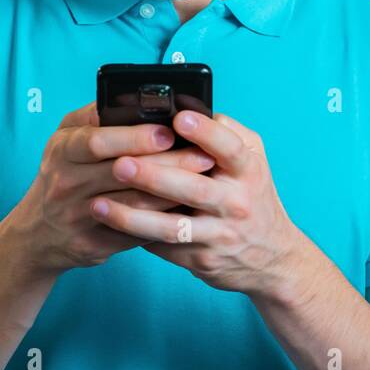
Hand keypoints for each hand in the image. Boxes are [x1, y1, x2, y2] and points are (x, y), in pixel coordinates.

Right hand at [10, 101, 215, 273]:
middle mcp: (67, 183)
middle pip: (124, 172)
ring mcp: (79, 217)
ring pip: (135, 205)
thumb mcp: (65, 139)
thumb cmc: (62, 173)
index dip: (135, 137)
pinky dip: (164, 220)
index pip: (98, 141)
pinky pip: (136, 233)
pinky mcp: (95, 244)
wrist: (38, 233)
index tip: (168, 131)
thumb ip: (94, 117)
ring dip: (173, 192)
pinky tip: (188, 209)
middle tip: (203, 155)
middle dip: (168, 163)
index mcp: (62, 150)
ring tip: (204, 179)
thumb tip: (134, 97)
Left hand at [89, 110, 308, 297]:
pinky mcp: (202, 260)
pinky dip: (134, 237)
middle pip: (193, 189)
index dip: (205, 133)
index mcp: (249, 171)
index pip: (230, 148)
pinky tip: (108, 226)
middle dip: (153, 176)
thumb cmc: (253, 195)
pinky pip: (164, 248)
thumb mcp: (254, 159)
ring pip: (171, 227)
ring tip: (98, 204)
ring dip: (132, 216)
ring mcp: (219, 235)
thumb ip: (227, 133)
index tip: (177, 119)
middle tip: (119, 163)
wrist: (271, 259)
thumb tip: (190, 109)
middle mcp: (236, 203)